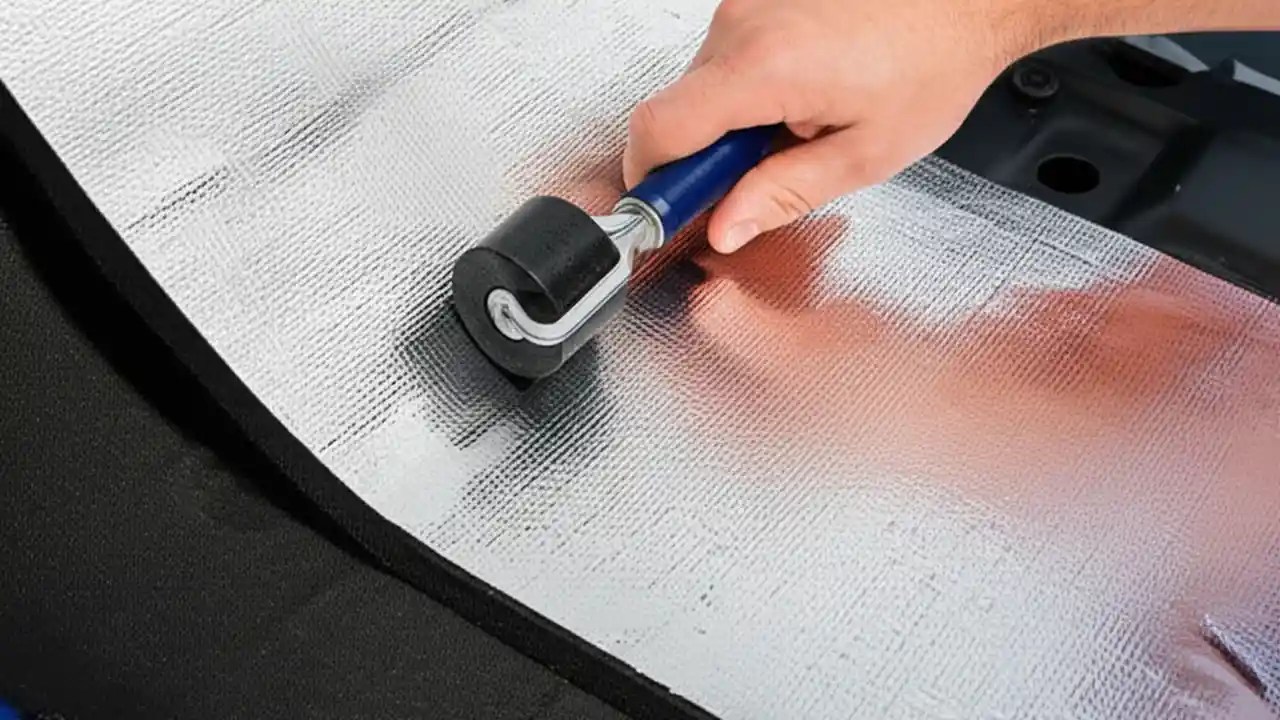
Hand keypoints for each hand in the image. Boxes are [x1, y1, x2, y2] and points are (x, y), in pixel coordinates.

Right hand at [623, 0, 1054, 252]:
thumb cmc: (935, 61)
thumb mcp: (864, 154)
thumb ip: (783, 195)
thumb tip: (726, 227)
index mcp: (765, 67)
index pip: (659, 130)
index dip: (650, 180)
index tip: (665, 209)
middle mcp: (744, 22)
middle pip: (678, 109)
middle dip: (709, 154)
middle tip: (762, 174)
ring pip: (702, 83)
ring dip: (734, 116)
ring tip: (801, 119)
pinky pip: (726, 54)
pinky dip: (750, 84)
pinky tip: (803, 88)